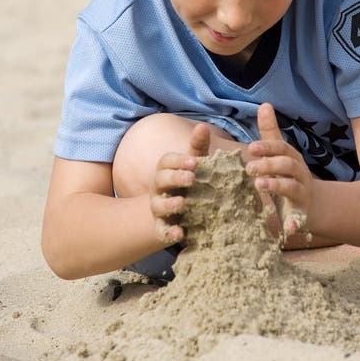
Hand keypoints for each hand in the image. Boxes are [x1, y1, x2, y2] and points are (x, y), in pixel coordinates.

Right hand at [148, 122, 209, 244]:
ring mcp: (158, 207)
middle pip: (161, 179)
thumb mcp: (195, 164)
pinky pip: (162, 230)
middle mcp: (158, 187)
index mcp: (166, 169)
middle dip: (175, 178)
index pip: (167, 161)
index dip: (179, 160)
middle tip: (192, 178)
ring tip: (183, 203)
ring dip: (170, 204)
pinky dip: (168, 232)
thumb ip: (198, 147)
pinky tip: (180, 234)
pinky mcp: (162, 227)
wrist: (182, 210)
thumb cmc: (190, 181)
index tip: (195, 162)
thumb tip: (202, 126)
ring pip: (158, 205)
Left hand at [246, 103, 314, 237]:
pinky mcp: (302, 214)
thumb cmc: (289, 175)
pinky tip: (288, 229)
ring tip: (259, 186)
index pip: (282, 148)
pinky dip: (295, 224)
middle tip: (248, 168)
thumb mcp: (280, 154)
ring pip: (292, 188)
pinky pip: (300, 220)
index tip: (250, 147)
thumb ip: (270, 132)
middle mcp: (299, 174)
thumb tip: (265, 104)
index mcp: (291, 158)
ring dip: (277, 186)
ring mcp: (302, 193)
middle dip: (269, 165)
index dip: (268, 147)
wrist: (315, 206)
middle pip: (287, 165)